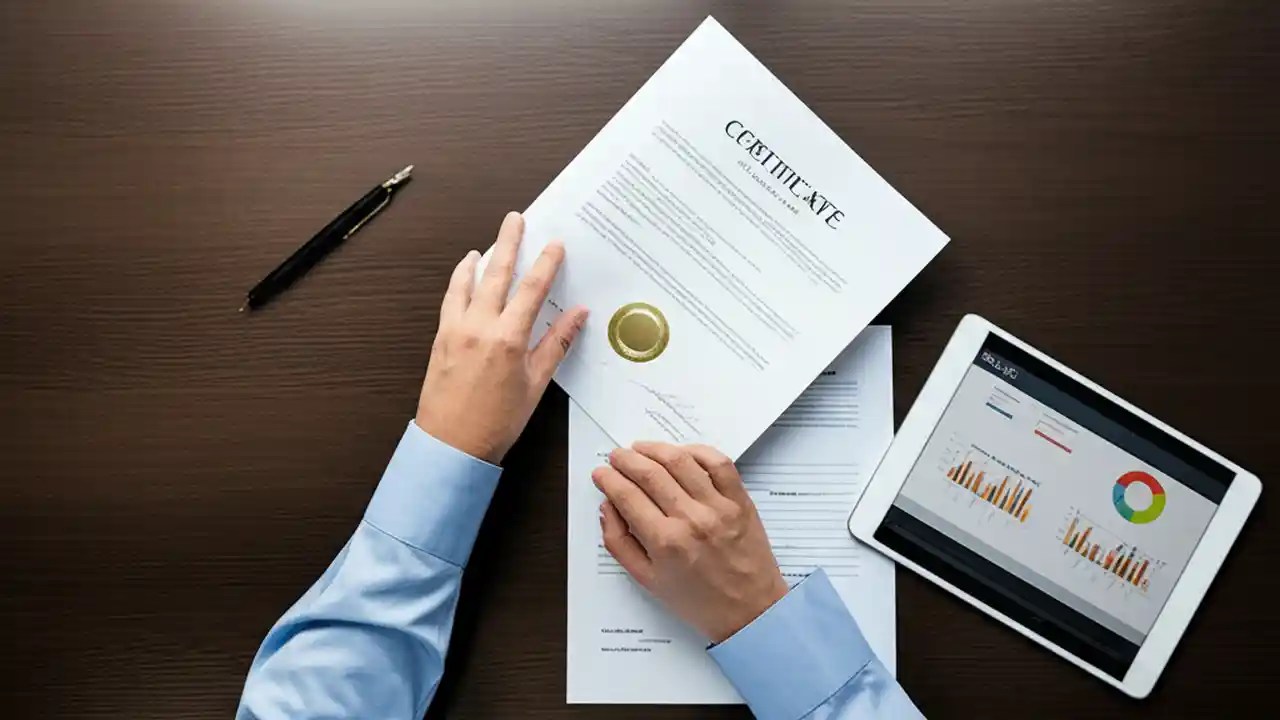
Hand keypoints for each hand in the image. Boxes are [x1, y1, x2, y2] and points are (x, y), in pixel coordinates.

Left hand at [416, 212, 587, 463]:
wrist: (451, 446)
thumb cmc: (496, 422)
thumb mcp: (535, 384)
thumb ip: (555, 344)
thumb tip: (578, 316)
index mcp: (508, 338)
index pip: (532, 290)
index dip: (546, 263)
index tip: (555, 244)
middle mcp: (480, 326)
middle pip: (498, 274)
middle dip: (509, 243)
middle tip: (516, 219)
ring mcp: (456, 330)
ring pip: (469, 282)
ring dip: (481, 258)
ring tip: (490, 243)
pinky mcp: (441, 338)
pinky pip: (451, 298)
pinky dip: (459, 281)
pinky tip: (464, 274)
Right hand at [593, 442, 788, 642]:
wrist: (750, 612)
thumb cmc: (698, 601)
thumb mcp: (647, 580)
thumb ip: (619, 542)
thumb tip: (607, 507)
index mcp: (665, 543)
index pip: (627, 496)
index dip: (608, 479)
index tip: (601, 473)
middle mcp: (691, 520)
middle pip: (650, 473)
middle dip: (626, 459)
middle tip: (616, 456)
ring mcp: (718, 507)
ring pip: (681, 461)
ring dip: (655, 449)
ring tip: (641, 448)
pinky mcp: (740, 501)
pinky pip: (719, 463)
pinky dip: (697, 450)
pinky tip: (681, 452)